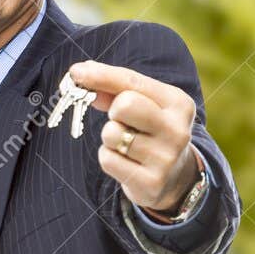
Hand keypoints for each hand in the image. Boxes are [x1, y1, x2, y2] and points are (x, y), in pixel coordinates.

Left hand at [66, 60, 200, 213]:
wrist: (174, 177)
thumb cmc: (150, 131)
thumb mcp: (143, 105)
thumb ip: (113, 89)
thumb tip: (80, 74)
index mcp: (178, 103)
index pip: (132, 82)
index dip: (101, 76)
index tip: (76, 72)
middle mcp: (177, 129)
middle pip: (125, 104)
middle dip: (113, 111)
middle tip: (121, 120)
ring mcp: (166, 157)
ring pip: (111, 134)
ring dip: (109, 138)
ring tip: (126, 144)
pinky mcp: (151, 181)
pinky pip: (107, 160)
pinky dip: (108, 158)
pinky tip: (126, 162)